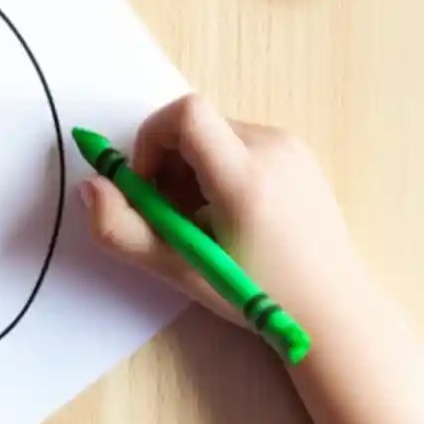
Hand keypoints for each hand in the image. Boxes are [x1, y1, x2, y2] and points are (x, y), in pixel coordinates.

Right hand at [79, 94, 423, 423]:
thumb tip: (90, 187)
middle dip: (168, 162)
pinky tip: (231, 213)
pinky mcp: (299, 153)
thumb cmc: (256, 294)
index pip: (185, 113)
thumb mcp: (180, 269)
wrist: (333, 310)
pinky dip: (220, 168)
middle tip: (175, 215)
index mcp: (244, 177)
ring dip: (192, 168)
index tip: (149, 185)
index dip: (151, 139)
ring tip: (204, 219)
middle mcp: (272, 149)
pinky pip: (239, 141)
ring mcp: (291, 147)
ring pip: (214, 133)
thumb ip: (123, 230)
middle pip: (194, 125)